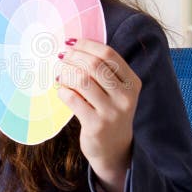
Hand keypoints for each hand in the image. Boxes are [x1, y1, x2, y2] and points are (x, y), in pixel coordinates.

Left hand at [55, 37, 141, 191]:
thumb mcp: (117, 91)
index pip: (108, 54)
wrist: (114, 149)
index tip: (71, 43)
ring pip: (82, 80)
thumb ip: (103, 71)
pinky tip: (61, 90)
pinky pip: (72, 99)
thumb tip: (74, 45)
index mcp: (132, 82)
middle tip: (61, 57)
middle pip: (94, 65)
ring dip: (66, 73)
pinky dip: (62, 91)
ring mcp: (112, 112)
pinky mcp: (96, 125)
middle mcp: (126, 96)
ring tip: (59, 74)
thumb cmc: (110, 112)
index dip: (86, 45)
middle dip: (73, 57)